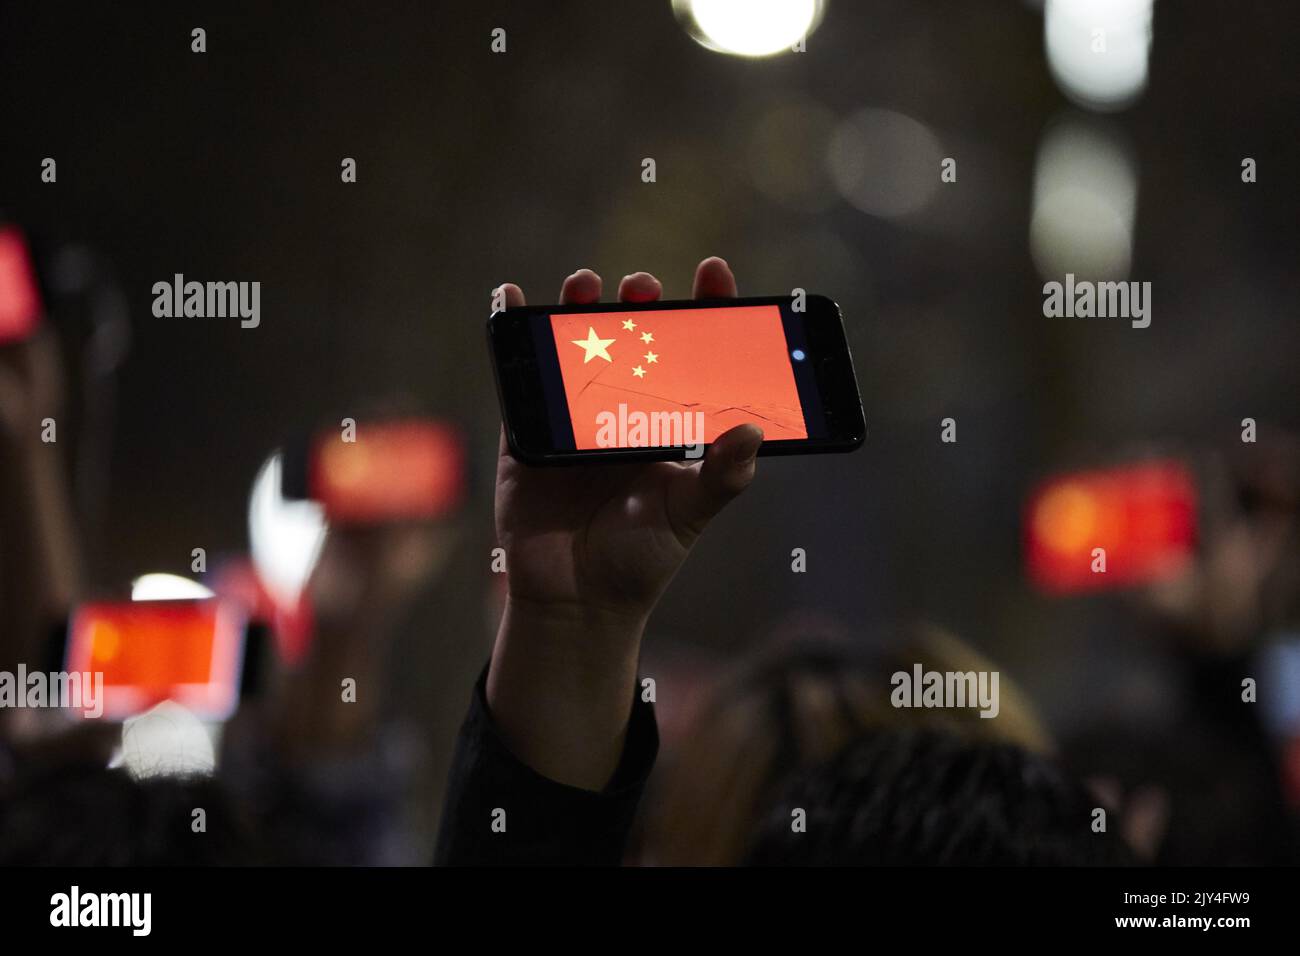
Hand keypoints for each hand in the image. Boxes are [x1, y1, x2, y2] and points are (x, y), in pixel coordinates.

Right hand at [493, 257, 762, 623]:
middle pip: (632, 335)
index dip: (704, 309)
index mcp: (667, 419)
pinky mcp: (525, 430)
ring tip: (587, 287)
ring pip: (577, 344)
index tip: (713, 273)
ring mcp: (571, 415)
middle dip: (638, 302)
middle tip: (643, 290)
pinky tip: (514, 299)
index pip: (691, 351)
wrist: (578, 600)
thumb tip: (751, 433)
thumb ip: (723, 477)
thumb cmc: (641, 557)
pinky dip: (513, 331)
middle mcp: (622, 408)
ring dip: (580, 306)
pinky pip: (519, 374)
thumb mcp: (690, 515)